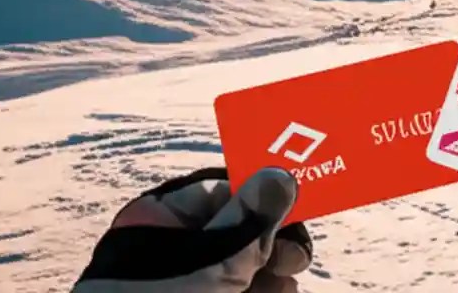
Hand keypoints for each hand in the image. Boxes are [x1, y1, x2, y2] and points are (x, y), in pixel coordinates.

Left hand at [74, 167, 311, 291]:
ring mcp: (182, 281)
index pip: (221, 193)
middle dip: (271, 242)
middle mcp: (170, 248)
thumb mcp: (210, 262)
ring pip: (240, 265)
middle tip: (295, 259)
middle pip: (236, 230)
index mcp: (160, 221)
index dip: (262, 200)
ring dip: (272, 272)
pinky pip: (237, 289)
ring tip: (287, 284)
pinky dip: (262, 290)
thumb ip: (250, 219)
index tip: (297, 211)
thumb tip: (280, 175)